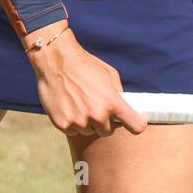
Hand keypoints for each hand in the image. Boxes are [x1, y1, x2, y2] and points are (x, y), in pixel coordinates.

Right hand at [25, 23, 146, 136]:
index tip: (131, 121)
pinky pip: (73, 131)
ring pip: (89, 131)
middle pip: (108, 131)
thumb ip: (118, 94)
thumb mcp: (109, 74)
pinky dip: (71, 122)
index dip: (135, 124)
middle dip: (105, 121)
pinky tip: (68, 105)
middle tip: (95, 105)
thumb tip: (124, 108)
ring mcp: (79, 122)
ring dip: (87, 122)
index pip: (136, 126)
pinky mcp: (63, 125)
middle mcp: (97, 115)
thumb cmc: (85, 64)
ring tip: (79, 102)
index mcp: (112, 103)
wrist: (55, 60)